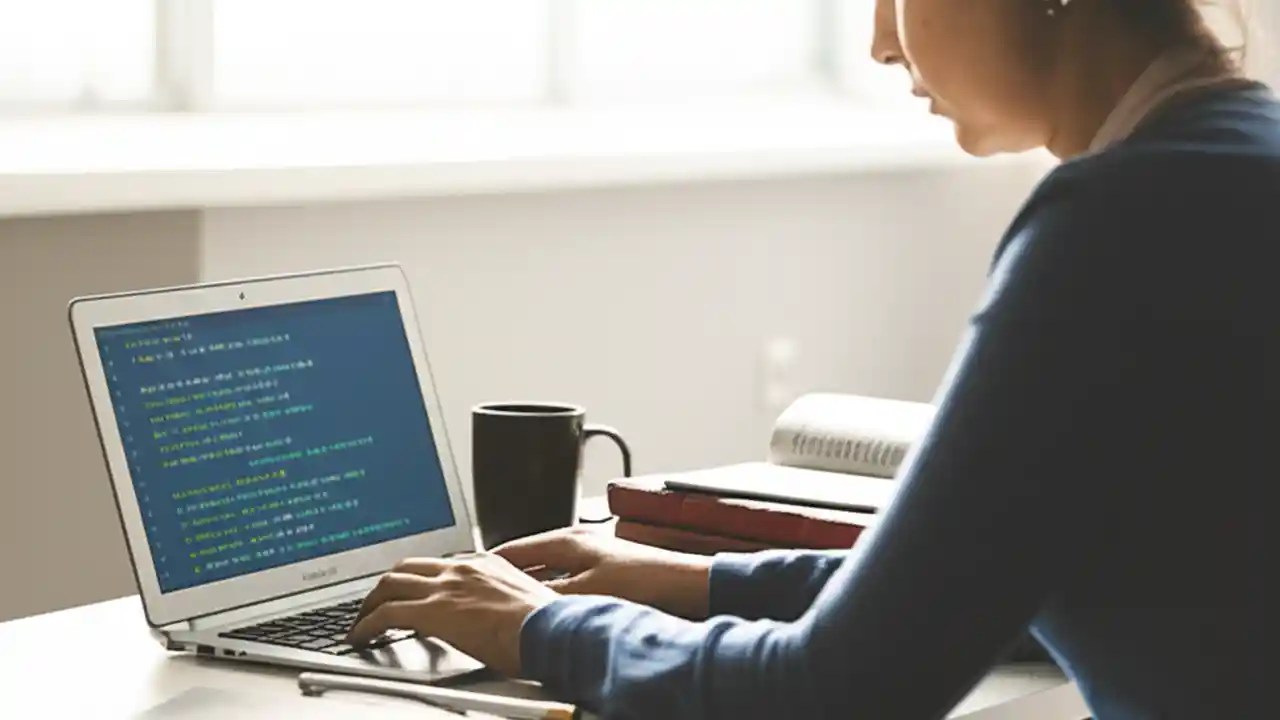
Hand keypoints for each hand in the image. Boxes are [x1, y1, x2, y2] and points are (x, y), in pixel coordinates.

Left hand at [345, 553, 557, 676]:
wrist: (552, 630)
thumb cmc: (547, 625)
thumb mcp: (525, 603)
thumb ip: (503, 602)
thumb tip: (500, 619)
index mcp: (485, 564)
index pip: (440, 565)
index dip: (420, 579)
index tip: (414, 591)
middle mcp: (462, 569)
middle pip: (409, 567)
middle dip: (388, 584)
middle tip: (378, 601)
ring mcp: (446, 586)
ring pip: (391, 584)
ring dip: (371, 602)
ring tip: (363, 619)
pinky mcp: (433, 610)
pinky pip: (386, 613)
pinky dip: (367, 624)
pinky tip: (361, 637)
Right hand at [494, 527, 712, 619]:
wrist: (684, 582)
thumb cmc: (643, 580)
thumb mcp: (585, 594)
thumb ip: (548, 597)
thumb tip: (518, 601)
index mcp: (568, 540)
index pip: (515, 550)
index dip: (489, 564)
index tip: (467, 574)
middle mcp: (577, 540)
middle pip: (529, 558)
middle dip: (506, 573)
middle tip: (481, 588)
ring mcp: (592, 552)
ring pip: (547, 567)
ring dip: (529, 581)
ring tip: (508, 597)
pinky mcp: (605, 565)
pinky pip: (564, 575)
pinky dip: (550, 587)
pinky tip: (548, 603)